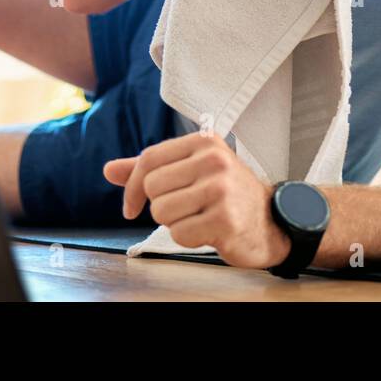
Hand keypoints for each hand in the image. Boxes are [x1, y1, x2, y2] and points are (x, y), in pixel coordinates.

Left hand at [103, 132, 290, 268]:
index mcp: (204, 142)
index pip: (149, 159)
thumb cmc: (227, 195)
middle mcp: (214, 160)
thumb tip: (108, 170)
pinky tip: (208, 231)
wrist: (271, 221)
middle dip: (160, 205)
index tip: (132, 206)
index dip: (132, 186)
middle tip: (185, 208)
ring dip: (174, 223)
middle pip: (152, 187)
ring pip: (162, 212)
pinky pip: (180, 234)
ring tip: (198, 217)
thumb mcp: (191, 171)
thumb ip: (150, 169)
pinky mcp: (226, 219)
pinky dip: (188, 238)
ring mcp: (222, 189)